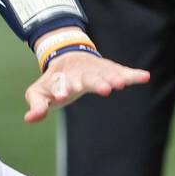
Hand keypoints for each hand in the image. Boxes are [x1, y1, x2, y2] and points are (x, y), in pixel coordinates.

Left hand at [23, 51, 148, 123]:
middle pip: (88, 78)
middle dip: (96, 83)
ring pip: (106, 74)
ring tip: (122, 84)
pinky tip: (145, 77)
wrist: (67, 56)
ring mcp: (96, 71)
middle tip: (105, 89)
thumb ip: (37, 105)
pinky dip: (133, 74)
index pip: (60, 85)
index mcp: (61, 79)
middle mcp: (80, 74)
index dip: (60, 90)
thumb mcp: (39, 93)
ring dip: (114, 78)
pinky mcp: (109, 70)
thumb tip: (30, 118)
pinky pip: (122, 72)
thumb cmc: (54, 81)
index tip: (60, 96)